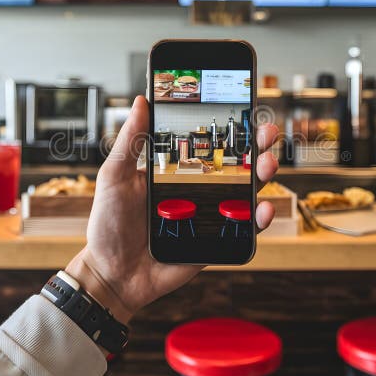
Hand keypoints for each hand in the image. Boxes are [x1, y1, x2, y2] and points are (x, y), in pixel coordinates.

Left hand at [66, 95, 278, 323]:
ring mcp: (210, 213)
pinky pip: (244, 227)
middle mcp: (197, 188)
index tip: (245, 107)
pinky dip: (259, 217)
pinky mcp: (217, 240)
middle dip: (257, 144)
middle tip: (266, 132)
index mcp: (175, 169)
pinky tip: (262, 208)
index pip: (208, 141)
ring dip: (264, 174)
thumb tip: (141, 101)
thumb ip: (130, 141)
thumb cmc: (108, 225)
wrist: (113, 274)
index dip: (230, 125)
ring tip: (267, 164)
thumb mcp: (114, 176)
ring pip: (247, 190)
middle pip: (236, 161)